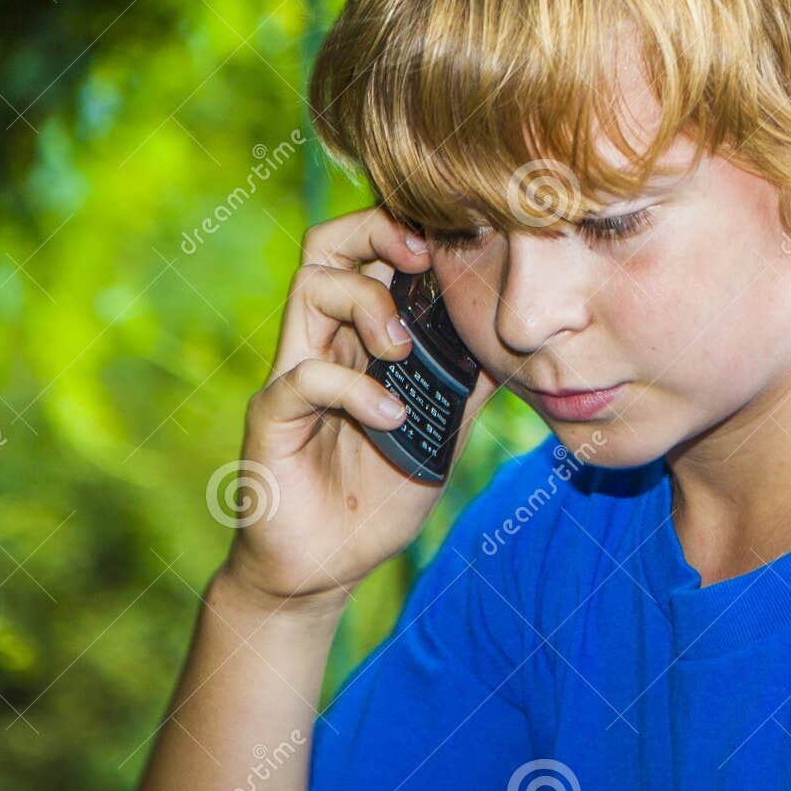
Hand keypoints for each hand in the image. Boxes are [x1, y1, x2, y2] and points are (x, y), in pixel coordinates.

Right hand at [217, 208, 499, 608]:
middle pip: (327, 244)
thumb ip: (468, 382)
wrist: (324, 565)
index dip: (402, 225)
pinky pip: (303, 377)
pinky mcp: (272, 417)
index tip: (451, 238)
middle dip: (374, 232)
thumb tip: (518, 343)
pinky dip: (355, 389)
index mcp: (359, 334)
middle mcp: (322, 340)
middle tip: (419, 260)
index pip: (368, 248)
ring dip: (367, 305)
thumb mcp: (441, 428)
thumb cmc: (377, 490)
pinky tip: (391, 418)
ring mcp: (293, 373)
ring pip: (310, 289)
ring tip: (402, 351)